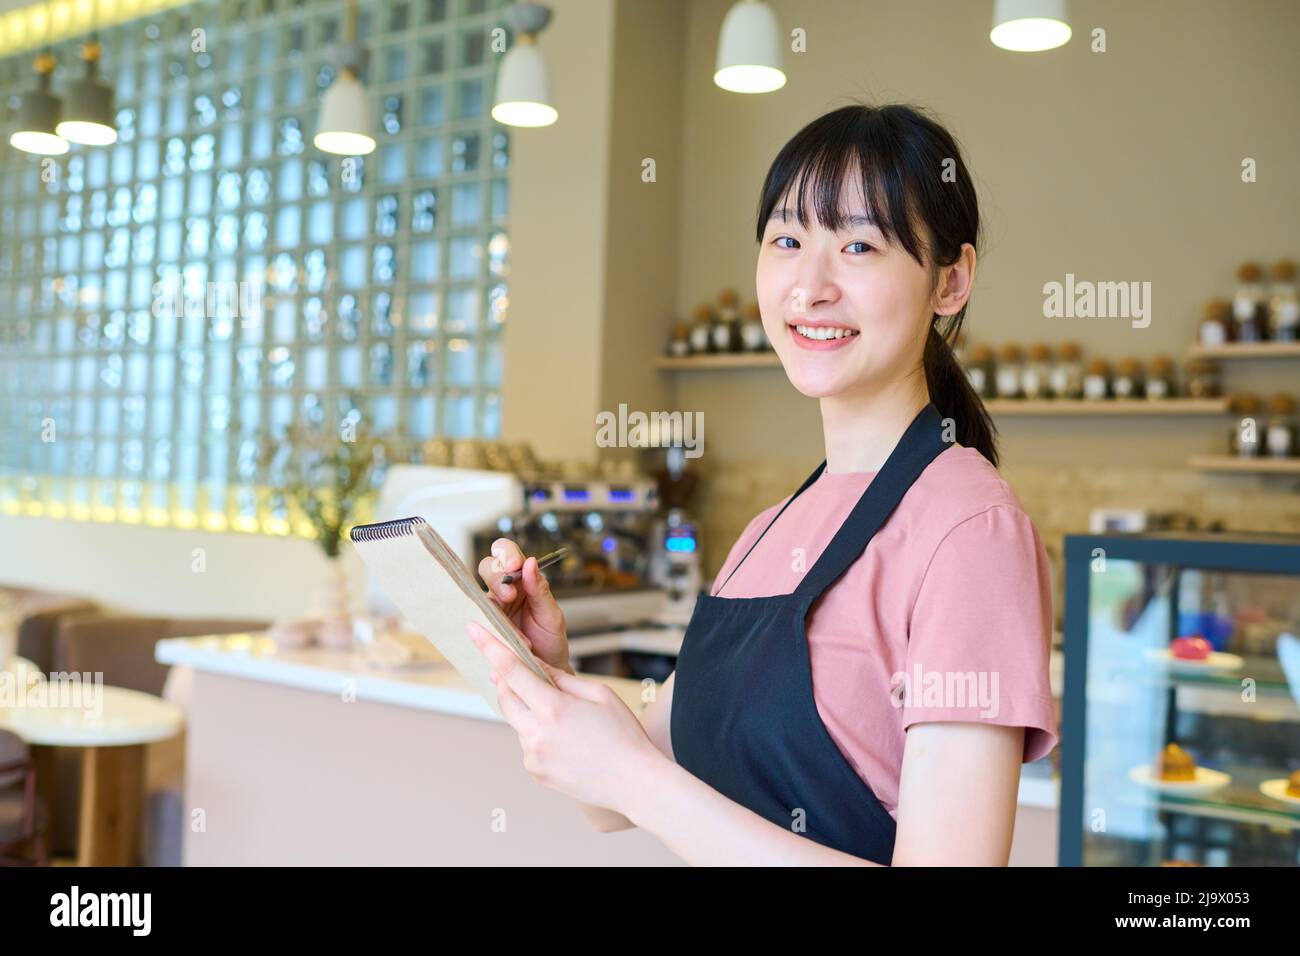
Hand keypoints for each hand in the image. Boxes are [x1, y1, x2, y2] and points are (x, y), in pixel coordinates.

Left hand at [467, 620, 664, 813]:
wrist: (635, 783)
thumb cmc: (624, 735)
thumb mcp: (599, 694)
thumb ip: (562, 678)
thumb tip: (535, 666)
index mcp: (553, 708)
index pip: (511, 670)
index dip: (490, 647)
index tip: (472, 629)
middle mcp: (536, 734)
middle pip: (504, 696)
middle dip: (507, 680)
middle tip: (520, 671)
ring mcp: (532, 756)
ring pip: (516, 721)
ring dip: (527, 709)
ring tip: (565, 717)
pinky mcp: (535, 771)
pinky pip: (527, 743)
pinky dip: (537, 733)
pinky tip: (566, 739)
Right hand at [476, 538, 570, 672]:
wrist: (547, 671)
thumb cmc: (550, 640)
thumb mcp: (552, 615)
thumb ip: (540, 590)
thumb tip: (531, 562)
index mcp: (523, 580)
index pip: (507, 553)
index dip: (507, 553)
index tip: (516, 564)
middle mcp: (505, 591)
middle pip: (488, 568)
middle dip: (496, 576)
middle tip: (509, 594)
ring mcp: (492, 609)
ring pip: (479, 593)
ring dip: (494, 606)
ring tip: (514, 626)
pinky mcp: (485, 628)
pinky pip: (479, 621)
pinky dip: (493, 629)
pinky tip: (509, 639)